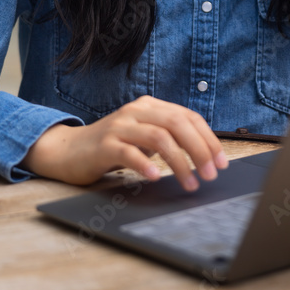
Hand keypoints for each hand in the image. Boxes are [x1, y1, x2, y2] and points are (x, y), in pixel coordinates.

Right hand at [22, 95, 228, 190]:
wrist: (68, 151)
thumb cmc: (112, 146)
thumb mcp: (143, 136)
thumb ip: (167, 137)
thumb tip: (204, 154)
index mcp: (150, 106)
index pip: (188, 117)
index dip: (208, 139)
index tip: (221, 162)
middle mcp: (137, 111)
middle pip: (177, 124)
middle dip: (199, 150)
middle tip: (210, 174)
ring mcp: (120, 126)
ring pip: (159, 138)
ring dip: (179, 163)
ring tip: (190, 183)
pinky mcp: (104, 145)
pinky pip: (129, 153)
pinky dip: (145, 165)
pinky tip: (155, 178)